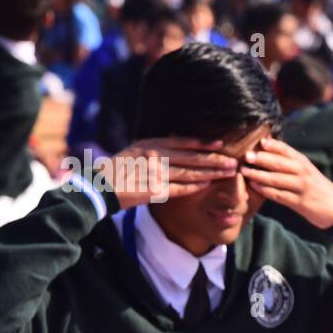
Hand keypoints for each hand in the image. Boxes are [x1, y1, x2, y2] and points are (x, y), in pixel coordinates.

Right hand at [107, 138, 236, 208]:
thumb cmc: (118, 170)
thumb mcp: (135, 151)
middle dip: (214, 159)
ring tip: (228, 173)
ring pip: (189, 172)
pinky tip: (208, 184)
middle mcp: (154, 156)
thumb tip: (176, 145)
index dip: (203, 143)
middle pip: (191, 157)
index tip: (220, 144)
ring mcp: (154, 173)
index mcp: (150, 144)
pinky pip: (179, 187)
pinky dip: (194, 186)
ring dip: (211, 173)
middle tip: (233, 161)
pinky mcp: (154, 189)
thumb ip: (156, 148)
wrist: (99, 186)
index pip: (182, 142)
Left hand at [240, 137, 332, 228]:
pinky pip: (279, 195)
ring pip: (277, 179)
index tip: (260, 141)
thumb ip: (288, 160)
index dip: (273, 145)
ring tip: (244, 171)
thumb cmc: (314, 185)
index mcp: (303, 162)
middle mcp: (303, 173)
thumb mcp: (305, 169)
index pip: (287, 150)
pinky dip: (265, 190)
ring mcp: (301, 188)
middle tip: (246, 155)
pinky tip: (254, 186)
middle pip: (280, 163)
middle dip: (262, 159)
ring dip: (259, 175)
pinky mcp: (299, 202)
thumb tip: (266, 143)